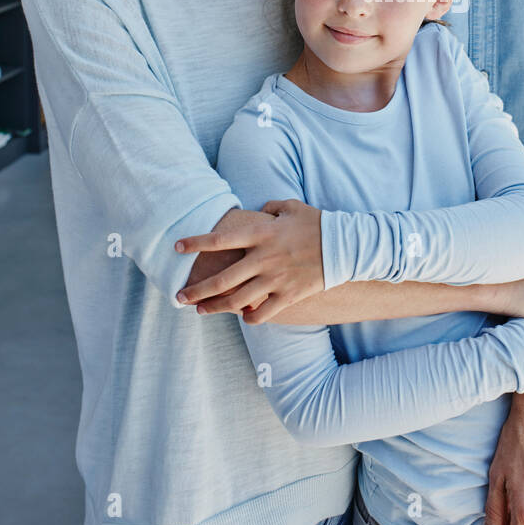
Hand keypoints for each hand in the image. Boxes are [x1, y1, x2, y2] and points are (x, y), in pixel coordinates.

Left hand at [174, 201, 323, 318]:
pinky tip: (242, 318)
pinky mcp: (289, 295)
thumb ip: (270, 207)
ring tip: (200, 310)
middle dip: (196, 289)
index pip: (219, 240)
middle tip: (178, 296)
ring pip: (238, 300)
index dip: (195, 243)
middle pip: (222, 279)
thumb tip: (257, 211)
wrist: (345, 246)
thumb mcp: (291, 206)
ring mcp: (276, 279)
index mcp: (261, 234)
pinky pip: (263, 313)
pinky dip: (250, 318)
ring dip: (215, 307)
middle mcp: (264, 258)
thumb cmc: (317, 223)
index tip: (177, 247)